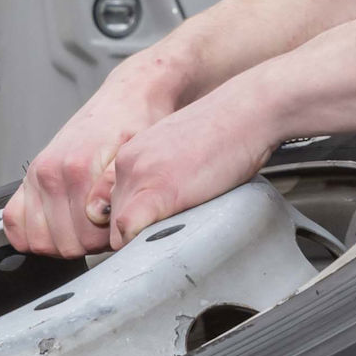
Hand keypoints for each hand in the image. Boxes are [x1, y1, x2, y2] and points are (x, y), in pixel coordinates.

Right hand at [1, 50, 189, 257]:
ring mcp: (34, 176)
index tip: (119, 230)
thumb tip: (95, 214)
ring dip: (62, 243)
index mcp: (77, 169)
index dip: (107, 243)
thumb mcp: (136, 155)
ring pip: (38, 241)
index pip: (85, 238)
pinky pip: (13, 222)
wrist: (126, 100)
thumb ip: (113, 185)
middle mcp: (49, 172)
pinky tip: (56, 227)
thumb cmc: (134, 127)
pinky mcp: (27, 179)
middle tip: (105, 229)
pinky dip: (30, 234)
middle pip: (63, 244)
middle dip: (88, 245)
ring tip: (85, 227)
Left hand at [89, 77, 282, 244]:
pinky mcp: (157, 190)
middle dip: (135, 237)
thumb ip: (160, 181)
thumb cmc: (226, 136)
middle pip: (111, 223)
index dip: (128, 228)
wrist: (247, 111)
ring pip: (118, 232)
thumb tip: (155, 216)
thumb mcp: (179, 156)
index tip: (150, 233)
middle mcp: (126, 164)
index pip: (109, 206)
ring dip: (141, 243)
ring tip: (176, 235)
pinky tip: (164, 240)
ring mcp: (139, 175)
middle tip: (168, 235)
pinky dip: (139, 243)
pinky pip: (128, 229)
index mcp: (130, 157)